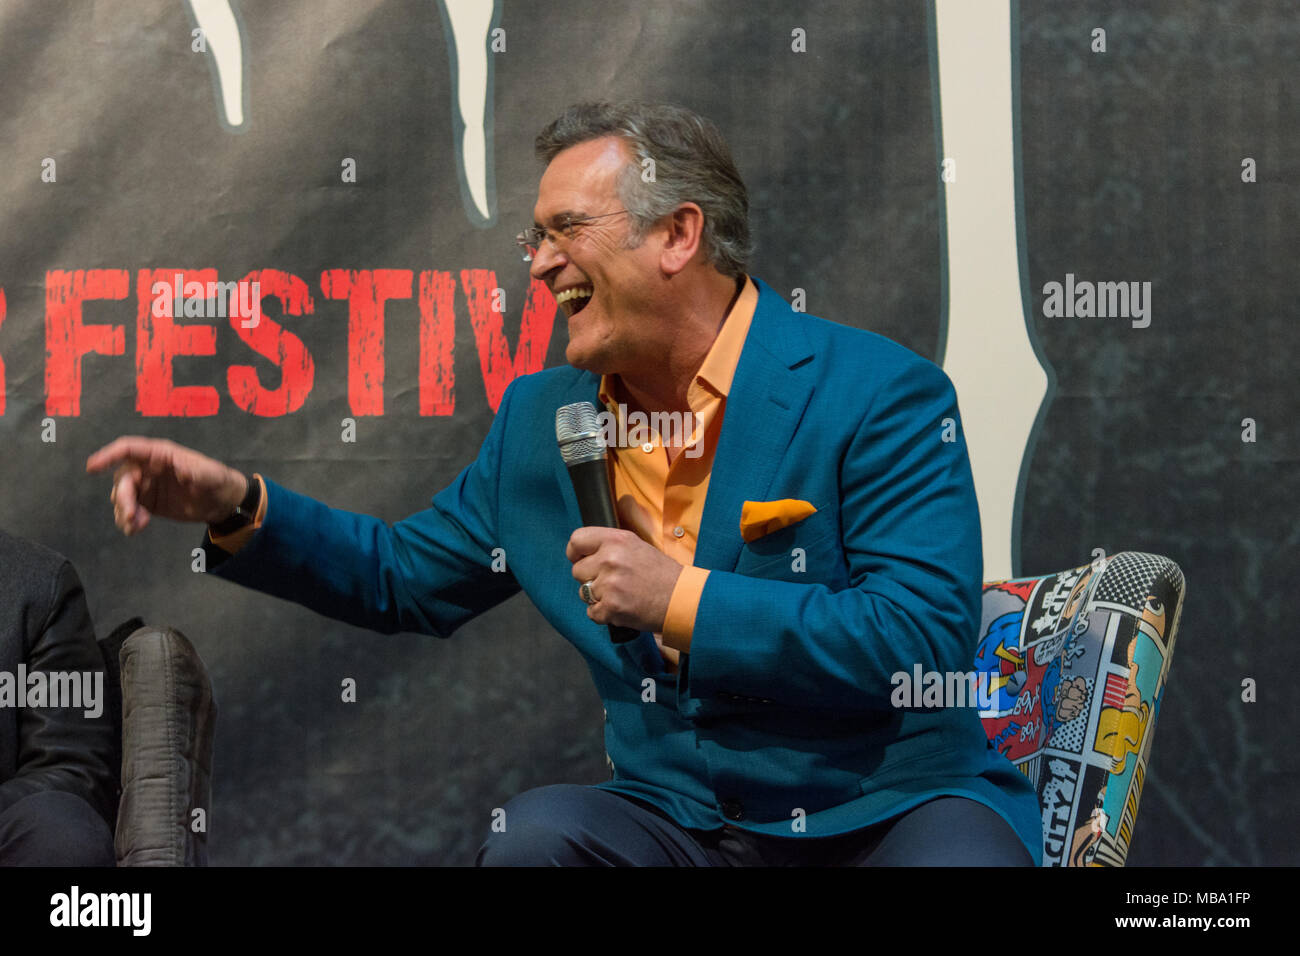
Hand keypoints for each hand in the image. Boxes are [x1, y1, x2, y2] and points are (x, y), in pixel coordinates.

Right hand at [85, 436, 246, 535]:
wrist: (222, 502)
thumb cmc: (217, 479)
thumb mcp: (210, 474)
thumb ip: (195, 471)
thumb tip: (182, 467)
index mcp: (159, 454)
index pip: (128, 449)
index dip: (108, 455)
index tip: (91, 468)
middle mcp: (147, 468)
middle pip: (122, 479)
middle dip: (123, 498)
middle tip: (132, 516)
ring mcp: (146, 486)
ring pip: (121, 497)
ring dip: (123, 512)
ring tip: (137, 525)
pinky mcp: (147, 503)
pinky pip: (128, 511)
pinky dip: (127, 521)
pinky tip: (135, 529)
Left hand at [566, 528, 682, 634]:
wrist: (682, 599)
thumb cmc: (662, 574)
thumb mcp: (637, 546)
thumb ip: (610, 546)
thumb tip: (585, 552)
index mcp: (616, 540)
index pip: (576, 540)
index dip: (575, 553)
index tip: (580, 560)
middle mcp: (610, 559)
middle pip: (577, 571)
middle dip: (591, 579)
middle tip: (613, 582)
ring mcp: (610, 584)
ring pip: (584, 593)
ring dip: (598, 598)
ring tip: (622, 595)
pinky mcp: (611, 607)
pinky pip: (592, 613)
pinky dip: (604, 614)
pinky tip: (622, 608)